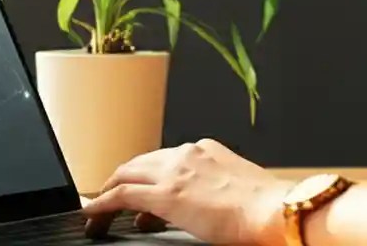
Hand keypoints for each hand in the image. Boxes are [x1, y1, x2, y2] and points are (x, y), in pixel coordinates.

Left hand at [82, 139, 293, 245]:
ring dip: (110, 191)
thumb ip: (214, 189)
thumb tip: (202, 207)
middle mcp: (187, 153)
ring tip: (100, 210)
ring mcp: (174, 172)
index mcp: (206, 150)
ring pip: (127, 174)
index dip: (147, 174)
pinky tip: (93, 215)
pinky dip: (102, 203)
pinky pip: (121, 195)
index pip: (165, 159)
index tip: (141, 189)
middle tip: (110, 197)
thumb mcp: (238, 187)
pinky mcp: (165, 195)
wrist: (273, 210)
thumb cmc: (266, 206)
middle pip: (140, 162)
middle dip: (122, 179)